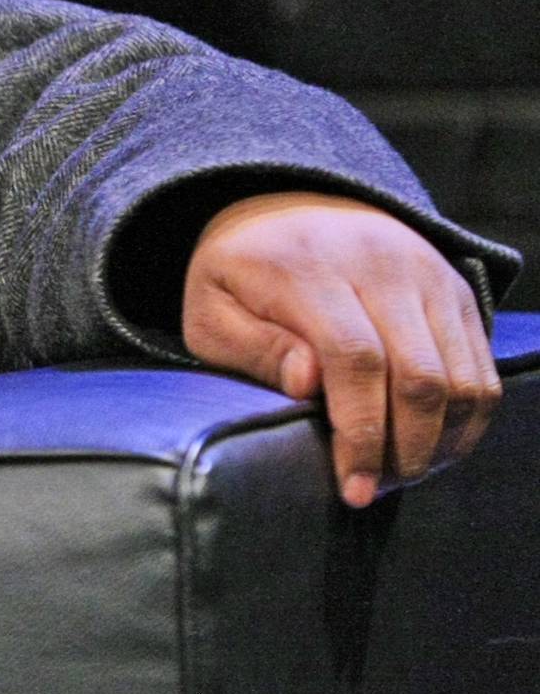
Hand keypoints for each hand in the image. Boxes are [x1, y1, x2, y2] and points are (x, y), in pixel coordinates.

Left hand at [182, 191, 500, 506]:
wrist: (287, 204)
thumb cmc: (241, 274)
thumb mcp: (211, 307)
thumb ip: (252, 347)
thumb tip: (307, 385)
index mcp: (309, 267)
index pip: (355, 358)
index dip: (360, 432)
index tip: (350, 487)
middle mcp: (381, 264)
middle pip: (419, 376)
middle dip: (405, 450)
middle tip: (374, 490)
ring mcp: (428, 274)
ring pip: (462, 378)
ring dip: (440, 442)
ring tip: (399, 472)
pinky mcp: (457, 290)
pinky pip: (481, 369)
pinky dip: (465, 420)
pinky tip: (429, 446)